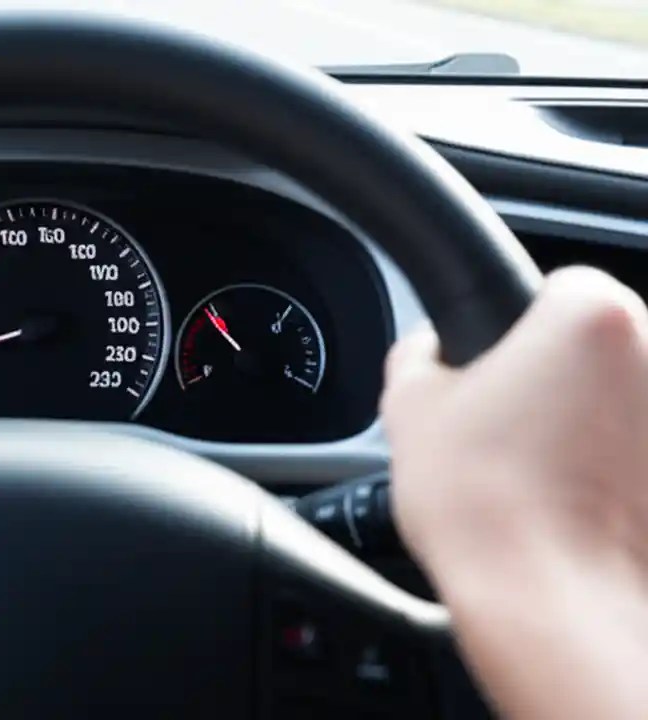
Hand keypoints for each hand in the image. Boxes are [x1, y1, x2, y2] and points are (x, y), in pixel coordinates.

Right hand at [383, 267, 647, 718]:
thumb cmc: (484, 506)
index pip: (554, 285)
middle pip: (603, 343)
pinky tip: (580, 510)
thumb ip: (418, 355)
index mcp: (593, 315)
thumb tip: (427, 351)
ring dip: (595, 425)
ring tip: (542, 480)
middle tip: (507, 430)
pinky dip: (621, 471)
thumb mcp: (409, 407)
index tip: (491, 371)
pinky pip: (640, 454)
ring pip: (629, 403)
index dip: (512, 329)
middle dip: (560, 376)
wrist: (552, 612)